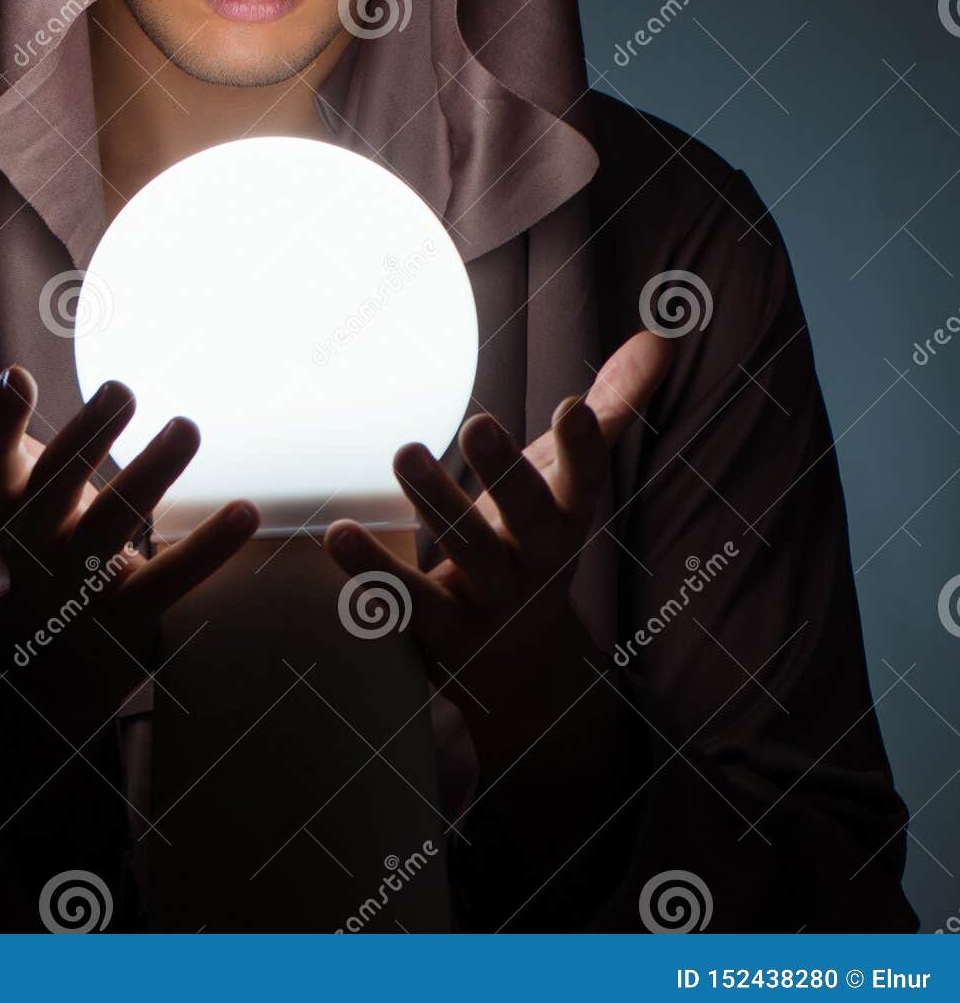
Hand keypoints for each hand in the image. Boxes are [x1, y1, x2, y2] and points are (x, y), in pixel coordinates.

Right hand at [0, 328, 258, 741]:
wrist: (54, 652)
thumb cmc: (35, 528)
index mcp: (5, 499)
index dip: (0, 420)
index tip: (17, 377)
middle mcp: (36, 540)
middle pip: (54, 488)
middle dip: (85, 438)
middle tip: (123, 386)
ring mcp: (82, 581)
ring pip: (112, 529)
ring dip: (150, 477)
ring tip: (188, 425)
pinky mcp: (132, 614)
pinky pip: (171, 579)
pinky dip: (208, 548)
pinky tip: (245, 510)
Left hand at [324, 330, 671, 759]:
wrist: (524, 668)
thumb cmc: (538, 539)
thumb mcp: (571, 479)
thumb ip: (612, 406)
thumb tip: (662, 334)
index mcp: (569, 519)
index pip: (585, 483)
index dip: (584, 449)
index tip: (572, 407)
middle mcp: (538, 562)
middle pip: (529, 520)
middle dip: (507, 474)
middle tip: (479, 424)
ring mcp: (494, 603)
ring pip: (471, 556)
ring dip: (439, 504)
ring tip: (405, 452)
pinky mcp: (445, 636)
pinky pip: (411, 604)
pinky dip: (376, 573)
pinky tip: (340, 534)